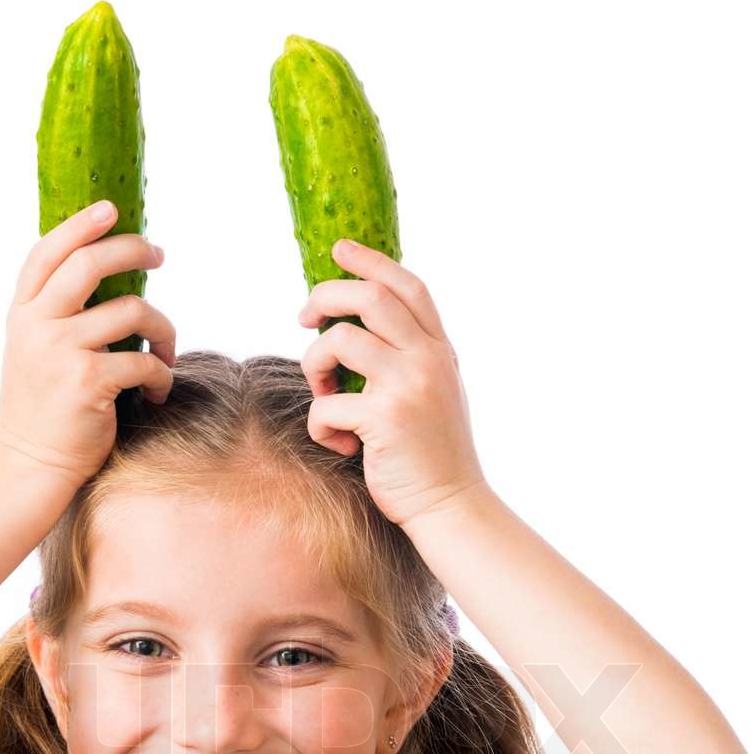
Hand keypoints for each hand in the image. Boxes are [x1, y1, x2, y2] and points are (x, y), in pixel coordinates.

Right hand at [0, 200, 174, 486]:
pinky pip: (144, 362)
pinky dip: (162, 376)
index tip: (111, 209)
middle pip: (90, 263)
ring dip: (163, 329)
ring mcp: (61, 352)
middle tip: (158, 255)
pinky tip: (158, 393)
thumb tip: (104, 276)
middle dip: (132, 249)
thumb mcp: (33, 352)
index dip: (80, 224)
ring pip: (132, 311)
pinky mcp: (88, 383)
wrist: (29, 467)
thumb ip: (55, 315)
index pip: (47, 253)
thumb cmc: (41, 412)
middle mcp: (37, 326)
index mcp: (22, 315)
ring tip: (166, 352)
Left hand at [298, 239, 485, 529]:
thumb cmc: (431, 454)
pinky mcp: (384, 419)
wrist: (449, 504)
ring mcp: (407, 386)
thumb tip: (358, 330)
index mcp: (438, 349)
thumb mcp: (434, 392)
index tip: (339, 249)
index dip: (370, 261)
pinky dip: (321, 424)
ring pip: (338, 340)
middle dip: (325, 297)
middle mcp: (427, 359)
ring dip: (314, 365)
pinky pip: (326, 405)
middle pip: (368, 298)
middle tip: (304, 318)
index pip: (407, 286)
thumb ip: (409, 358)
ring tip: (325, 394)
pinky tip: (342, 443)